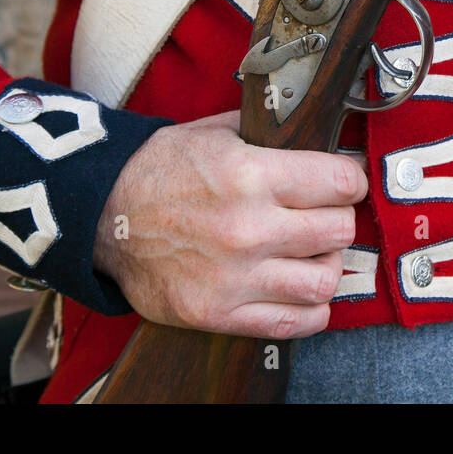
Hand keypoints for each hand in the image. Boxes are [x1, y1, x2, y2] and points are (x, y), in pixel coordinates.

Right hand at [93, 110, 367, 339]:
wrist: (101, 218)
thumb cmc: (158, 172)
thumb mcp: (213, 133)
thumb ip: (268, 134)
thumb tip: (319, 131)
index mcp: (248, 175)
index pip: (339, 182)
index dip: (351, 179)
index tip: (346, 182)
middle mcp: (247, 228)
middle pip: (339, 230)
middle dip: (338, 217)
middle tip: (325, 214)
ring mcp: (235, 277)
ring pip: (324, 279)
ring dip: (327, 264)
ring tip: (313, 253)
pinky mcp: (219, 314)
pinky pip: (295, 322)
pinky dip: (312, 309)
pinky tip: (302, 289)